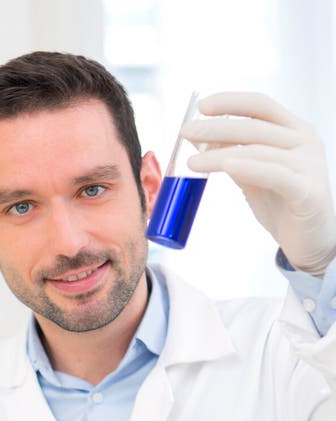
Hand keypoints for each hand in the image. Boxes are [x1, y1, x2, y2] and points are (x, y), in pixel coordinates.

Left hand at [182, 92, 335, 274]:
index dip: (230, 102)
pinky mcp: (308, 192)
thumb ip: (233, 155)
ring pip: (259, 151)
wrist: (311, 241)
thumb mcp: (253, 175)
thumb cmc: (283, 206)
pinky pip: (274, 175)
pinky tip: (226, 167)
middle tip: (186, 132)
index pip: (260, 105)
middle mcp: (305, 142)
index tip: (201, 107)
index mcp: (294, 131)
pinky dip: (248, 168)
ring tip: (192, 163)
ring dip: (221, 153)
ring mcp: (309, 165)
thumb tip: (200, 138)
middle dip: (216, 128)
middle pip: (255, 125)